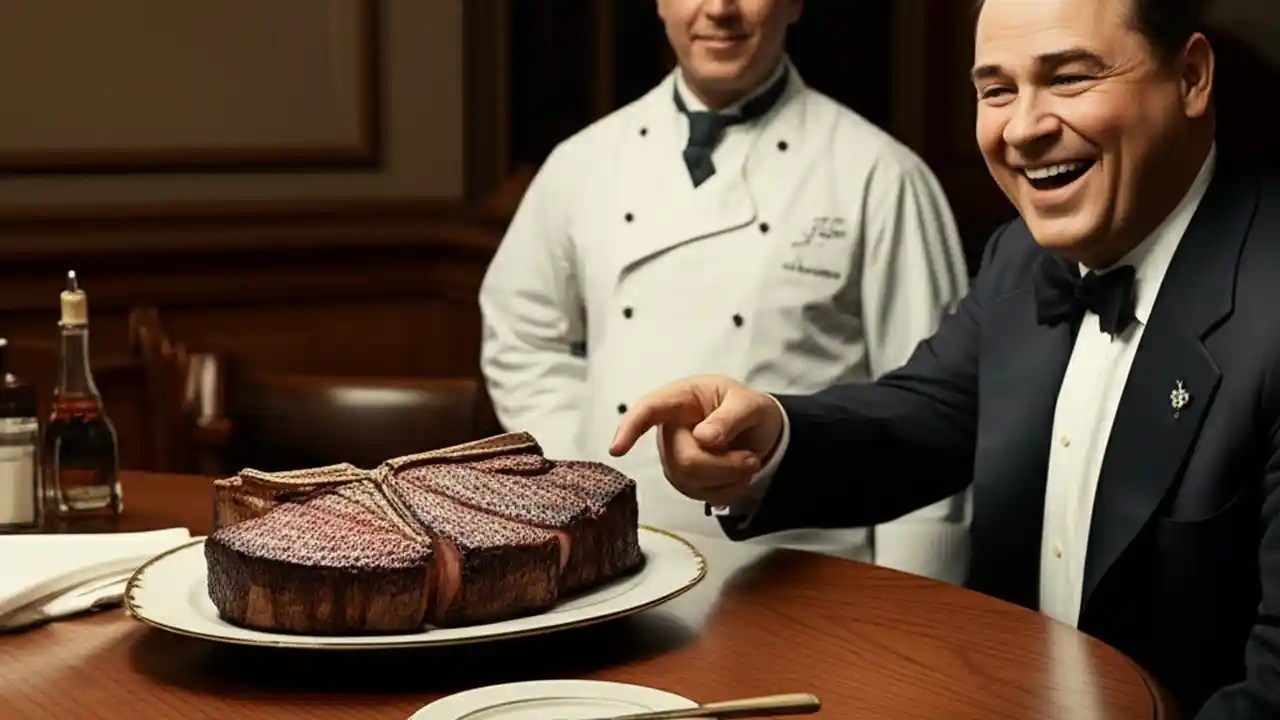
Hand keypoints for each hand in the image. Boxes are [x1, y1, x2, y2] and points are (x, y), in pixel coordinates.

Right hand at [609, 374, 783, 504]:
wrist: (758, 430)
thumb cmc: (747, 408)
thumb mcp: (751, 404)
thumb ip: (731, 417)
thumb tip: (704, 438)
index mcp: (681, 398)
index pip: (648, 410)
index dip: (630, 428)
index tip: (617, 450)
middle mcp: (670, 428)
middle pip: (684, 459)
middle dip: (723, 465)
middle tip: (750, 459)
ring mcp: (673, 456)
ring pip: (691, 481)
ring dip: (729, 477)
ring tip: (747, 461)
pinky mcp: (683, 479)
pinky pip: (701, 495)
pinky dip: (729, 489)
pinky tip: (738, 474)